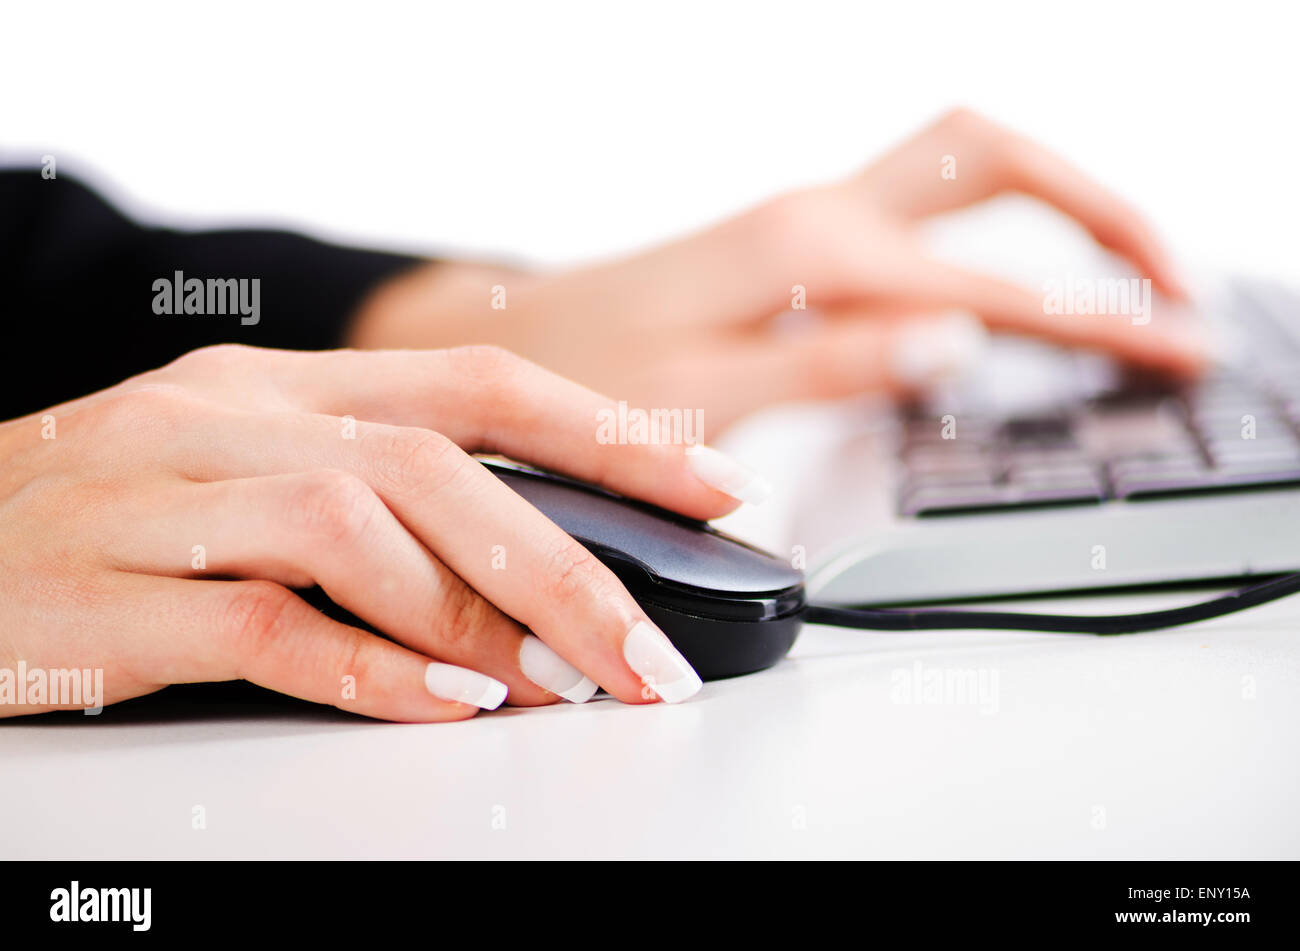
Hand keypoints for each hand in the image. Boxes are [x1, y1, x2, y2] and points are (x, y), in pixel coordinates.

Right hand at [0, 345, 759, 718]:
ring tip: (559, 686)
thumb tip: (531, 579)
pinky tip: (443, 706)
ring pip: (356, 530)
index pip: (477, 382)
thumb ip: (382, 508)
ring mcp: (157, 497)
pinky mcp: (102, 593)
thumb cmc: (113, 525)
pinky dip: (369, 670)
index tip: (712, 488)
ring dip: (476, 616)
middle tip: (651, 651)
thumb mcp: (252, 480)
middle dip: (566, 562)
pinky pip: (262, 627)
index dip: (607, 432)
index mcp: (279, 385)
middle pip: (435, 465)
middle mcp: (225, 417)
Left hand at [350, 109, 1205, 433]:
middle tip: (1171, 290)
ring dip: (1057, 208)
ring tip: (1124, 279)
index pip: (995, 278)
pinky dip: (999, 231)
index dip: (1100, 316)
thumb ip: (833, 365)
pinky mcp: (796, 243)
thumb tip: (956, 339)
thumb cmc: (579, 379)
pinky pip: (924, 211)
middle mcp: (817, 217)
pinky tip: (1016, 286)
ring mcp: (808, 222)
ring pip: (965, 171)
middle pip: (997, 163)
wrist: (507, 342)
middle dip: (1101, 212)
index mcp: (808, 254)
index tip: (1177, 349)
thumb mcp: (700, 397)